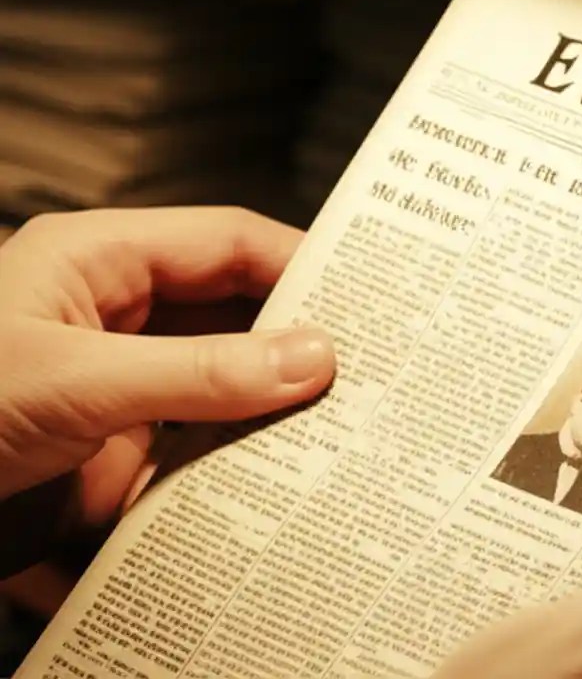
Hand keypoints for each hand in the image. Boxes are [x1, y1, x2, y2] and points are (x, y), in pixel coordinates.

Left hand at [0, 207, 334, 573]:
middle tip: (374, 366)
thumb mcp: (75, 382)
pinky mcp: (123, 451)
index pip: (226, 242)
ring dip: (279, 402)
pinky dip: (245, 456)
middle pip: (236, 311)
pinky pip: (204, 443)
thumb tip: (311, 358)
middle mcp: (119, 317)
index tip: (369, 299)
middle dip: (300, 338)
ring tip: (350, 420)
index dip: (300, 262)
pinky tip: (288, 472)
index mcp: (99, 261)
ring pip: (228, 379)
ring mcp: (125, 386)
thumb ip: (199, 373)